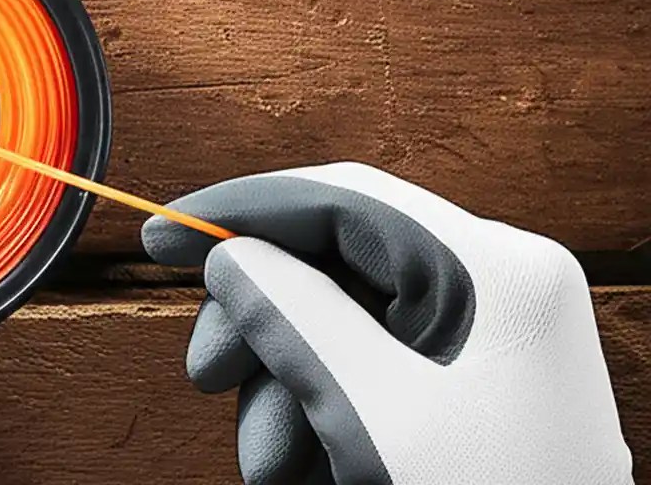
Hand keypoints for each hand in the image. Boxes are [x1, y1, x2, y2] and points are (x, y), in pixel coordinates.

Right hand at [143, 162, 631, 484]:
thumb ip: (297, 321)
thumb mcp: (378, 418)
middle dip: (262, 321)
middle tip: (207, 374)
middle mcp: (496, 285)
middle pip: (335, 264)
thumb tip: (229, 259)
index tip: (161, 238)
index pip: (342, 199)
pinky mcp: (473, 382)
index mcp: (494, 269)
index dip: (241, 210)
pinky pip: (370, 367)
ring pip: (342, 321)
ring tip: (271, 464)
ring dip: (285, 384)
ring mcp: (488, 335)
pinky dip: (321, 408)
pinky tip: (304, 466)